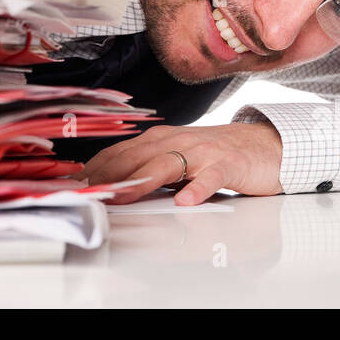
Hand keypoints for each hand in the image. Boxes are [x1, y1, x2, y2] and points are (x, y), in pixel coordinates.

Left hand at [74, 121, 283, 205]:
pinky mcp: (228, 165)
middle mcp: (179, 140)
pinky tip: (185, 201)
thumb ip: (149, 167)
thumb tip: (112, 185)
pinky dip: (197, 189)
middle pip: (136, 156)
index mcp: (162, 138)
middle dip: (109, 174)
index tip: (74, 183)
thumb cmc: (217, 154)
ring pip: (167, 164)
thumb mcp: (179, 158)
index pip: (121, 151)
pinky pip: (211, 178)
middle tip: (86, 192)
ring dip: (141, 179)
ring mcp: (203, 152)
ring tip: (121, 195)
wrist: (266, 145)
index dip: (96, 166)